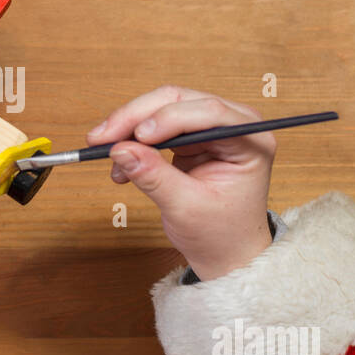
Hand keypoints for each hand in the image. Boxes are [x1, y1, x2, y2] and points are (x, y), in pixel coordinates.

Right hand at [89, 87, 275, 280]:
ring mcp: (211, 128)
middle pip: (180, 101)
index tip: (138, 136)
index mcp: (251, 140)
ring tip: (107, 153)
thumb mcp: (186, 208)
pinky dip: (133, 140)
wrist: (225, 253)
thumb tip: (120, 150)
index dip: (169, 118)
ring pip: (161, 107)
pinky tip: (121, 164)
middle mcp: (235, 125)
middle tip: (102, 137)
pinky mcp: (191, 136)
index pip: (210, 112)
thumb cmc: (221, 234)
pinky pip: (155, 125)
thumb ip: (154, 176)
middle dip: (137, 117)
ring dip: (129, 127)